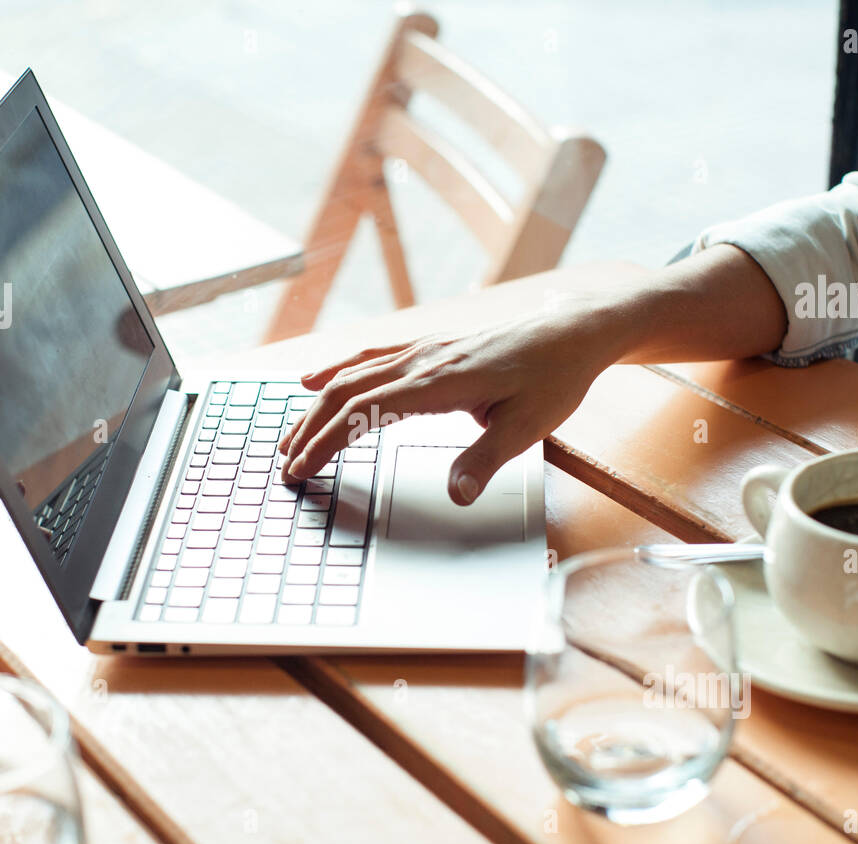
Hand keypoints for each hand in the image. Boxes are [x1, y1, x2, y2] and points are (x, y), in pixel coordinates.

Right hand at [278, 310, 611, 503]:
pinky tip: (314, 379)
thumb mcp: (529, 427)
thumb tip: (455, 496)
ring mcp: (423, 350)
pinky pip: (371, 356)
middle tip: (286, 465)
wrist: (571, 333)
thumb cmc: (554, 378)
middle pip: (347, 392)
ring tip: (290, 436)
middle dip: (310, 429)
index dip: (327, 441)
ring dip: (317, 406)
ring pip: (353, 374)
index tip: (303, 468)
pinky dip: (337, 369)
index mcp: (441, 382)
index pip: (365, 412)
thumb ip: (486, 460)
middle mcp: (423, 361)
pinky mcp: (429, 347)